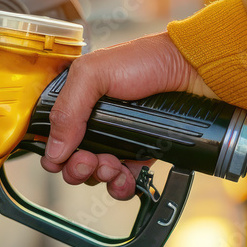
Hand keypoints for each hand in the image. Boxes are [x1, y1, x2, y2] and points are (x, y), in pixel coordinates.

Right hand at [40, 32, 217, 199]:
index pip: (53, 135)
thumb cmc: (147, 61)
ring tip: (112, 166)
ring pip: (95, 174)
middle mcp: (94, 121)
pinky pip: (121, 181)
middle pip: (71, 160)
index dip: (54, 152)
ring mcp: (117, 139)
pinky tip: (125, 178)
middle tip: (90, 161)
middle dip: (78, 167)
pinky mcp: (140, 155)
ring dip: (100, 176)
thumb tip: (53, 151)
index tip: (64, 156)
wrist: (194, 72)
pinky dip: (120, 186)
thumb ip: (68, 109)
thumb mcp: (95, 73)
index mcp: (77, 100)